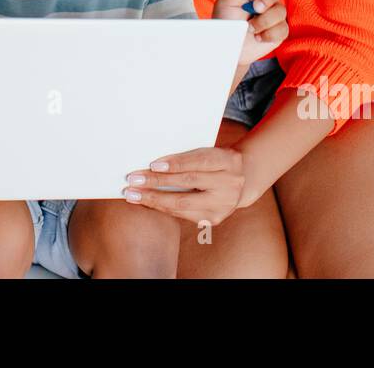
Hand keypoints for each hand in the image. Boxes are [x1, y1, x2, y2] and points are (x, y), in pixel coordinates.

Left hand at [123, 147, 244, 225]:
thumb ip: (186, 157)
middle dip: (158, 182)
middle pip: (189, 182)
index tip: (152, 164)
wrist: (240, 180)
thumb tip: (151, 164)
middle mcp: (230, 184)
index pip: (199, 161)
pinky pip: (183, 214)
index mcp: (228, 160)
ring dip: (154, 199)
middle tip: (133, 180)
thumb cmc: (214, 161)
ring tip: (133, 195)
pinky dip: (162, 207)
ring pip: (183, 203)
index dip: (176, 163)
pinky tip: (147, 202)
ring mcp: (223, 205)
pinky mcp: (214, 219)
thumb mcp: (207, 152)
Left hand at [213, 0, 287, 65]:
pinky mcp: (280, 29)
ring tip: (249, 28)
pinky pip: (282, 28)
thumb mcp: (226, 2)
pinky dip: (268, 34)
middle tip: (257, 7)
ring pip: (280, 10)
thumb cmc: (225, 22)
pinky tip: (257, 37)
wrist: (229, 48)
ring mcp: (274, 12)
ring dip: (263, 21)